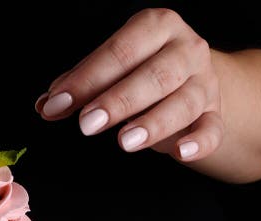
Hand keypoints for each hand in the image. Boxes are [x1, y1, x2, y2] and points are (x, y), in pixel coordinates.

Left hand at [36, 8, 221, 161]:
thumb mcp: (111, 70)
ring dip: (154, 123)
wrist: (193, 81)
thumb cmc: (140, 71)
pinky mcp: (215, 114)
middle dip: (119, 100)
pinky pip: (212, 130)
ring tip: (124, 141)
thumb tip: (46, 105)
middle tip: (87, 124)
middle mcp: (186, 50)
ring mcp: (204, 83)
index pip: (120, 51)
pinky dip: (199, 143)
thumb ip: (79, 85)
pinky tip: (180, 153)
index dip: (87, 79)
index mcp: (156, 27)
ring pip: (184, 103)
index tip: (57, 104)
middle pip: (156, 75)